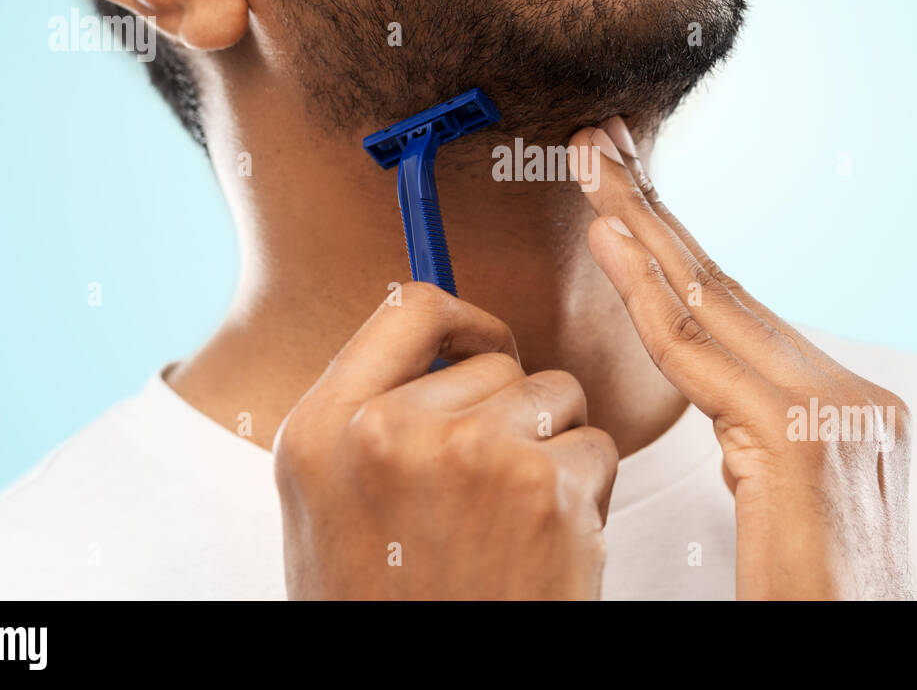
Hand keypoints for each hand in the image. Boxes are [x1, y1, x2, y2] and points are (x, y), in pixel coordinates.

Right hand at [272, 282, 618, 599]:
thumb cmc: (388, 608)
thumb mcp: (333, 506)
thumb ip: (371, 416)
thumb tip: (449, 333)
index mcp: (320, 429)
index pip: (409, 307)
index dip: (463, 320)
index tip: (485, 347)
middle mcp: (387, 430)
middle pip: (497, 359)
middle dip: (514, 411)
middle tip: (491, 493)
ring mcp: (469, 454)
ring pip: (556, 395)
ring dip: (555, 449)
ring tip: (514, 524)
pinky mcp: (542, 490)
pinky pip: (596, 446)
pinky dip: (587, 493)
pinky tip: (546, 549)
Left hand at [571, 118, 911, 599]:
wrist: (851, 647)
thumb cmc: (813, 596)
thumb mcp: (783, 498)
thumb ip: (757, 435)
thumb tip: (720, 409)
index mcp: (845, 398)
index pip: (741, 305)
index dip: (676, 241)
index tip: (628, 189)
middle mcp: (849, 388)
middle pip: (726, 284)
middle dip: (654, 208)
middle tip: (601, 143)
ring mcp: (834, 406)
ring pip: (711, 301)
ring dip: (640, 225)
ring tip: (592, 167)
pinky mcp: (802, 435)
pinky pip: (701, 354)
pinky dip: (647, 292)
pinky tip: (610, 239)